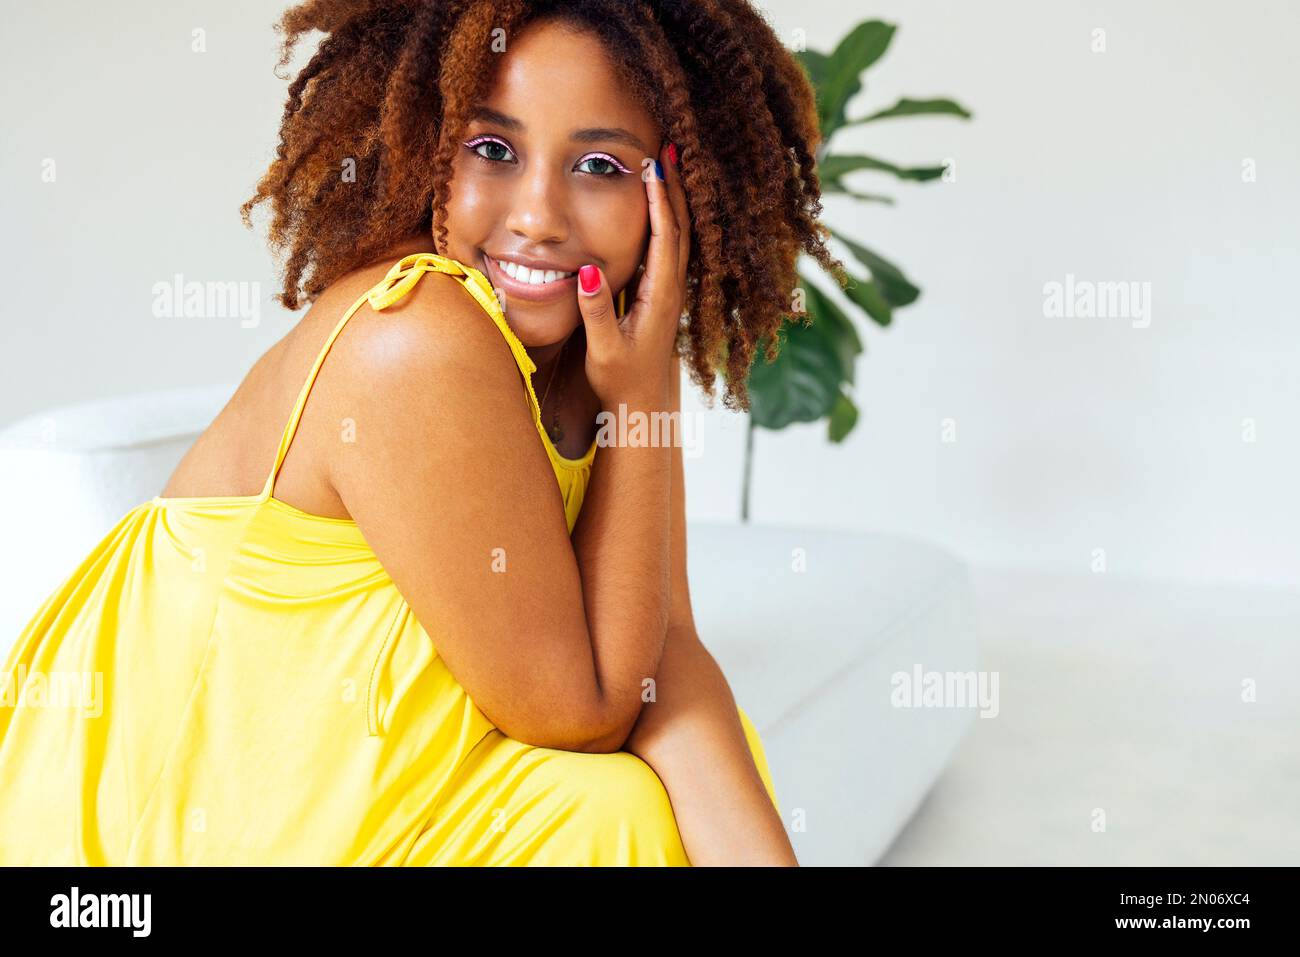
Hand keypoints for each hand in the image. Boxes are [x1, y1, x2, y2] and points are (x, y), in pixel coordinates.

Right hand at [575, 142, 688, 408]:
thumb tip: (587, 270)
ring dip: (674, 199)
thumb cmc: (619, 380)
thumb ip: (596, 311)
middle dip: (675, 186)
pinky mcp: (662, 296)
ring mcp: (670, 292)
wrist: (641, 405)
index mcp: (660, 297)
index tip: (653, 166)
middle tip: (668, 147)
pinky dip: (667, 219)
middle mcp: (672, 290)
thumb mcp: (603, 349)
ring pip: (678, 235)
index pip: (665, 238)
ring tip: (666, 164)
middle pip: (680, 228)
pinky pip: (669, 248)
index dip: (661, 200)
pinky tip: (658, 204)